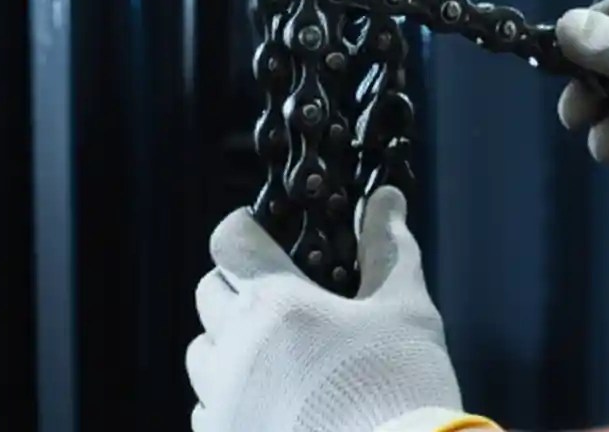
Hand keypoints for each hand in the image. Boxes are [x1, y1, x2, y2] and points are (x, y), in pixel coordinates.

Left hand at [186, 186, 497, 431]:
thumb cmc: (400, 387)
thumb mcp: (406, 309)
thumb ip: (389, 249)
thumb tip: (386, 199)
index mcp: (276, 304)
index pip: (230, 240)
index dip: (244, 230)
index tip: (264, 236)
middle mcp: (235, 348)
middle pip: (209, 293)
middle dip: (239, 285)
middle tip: (284, 296)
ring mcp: (223, 401)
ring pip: (203, 353)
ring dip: (229, 342)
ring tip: (278, 354)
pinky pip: (208, 408)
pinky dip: (231, 396)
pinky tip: (274, 401)